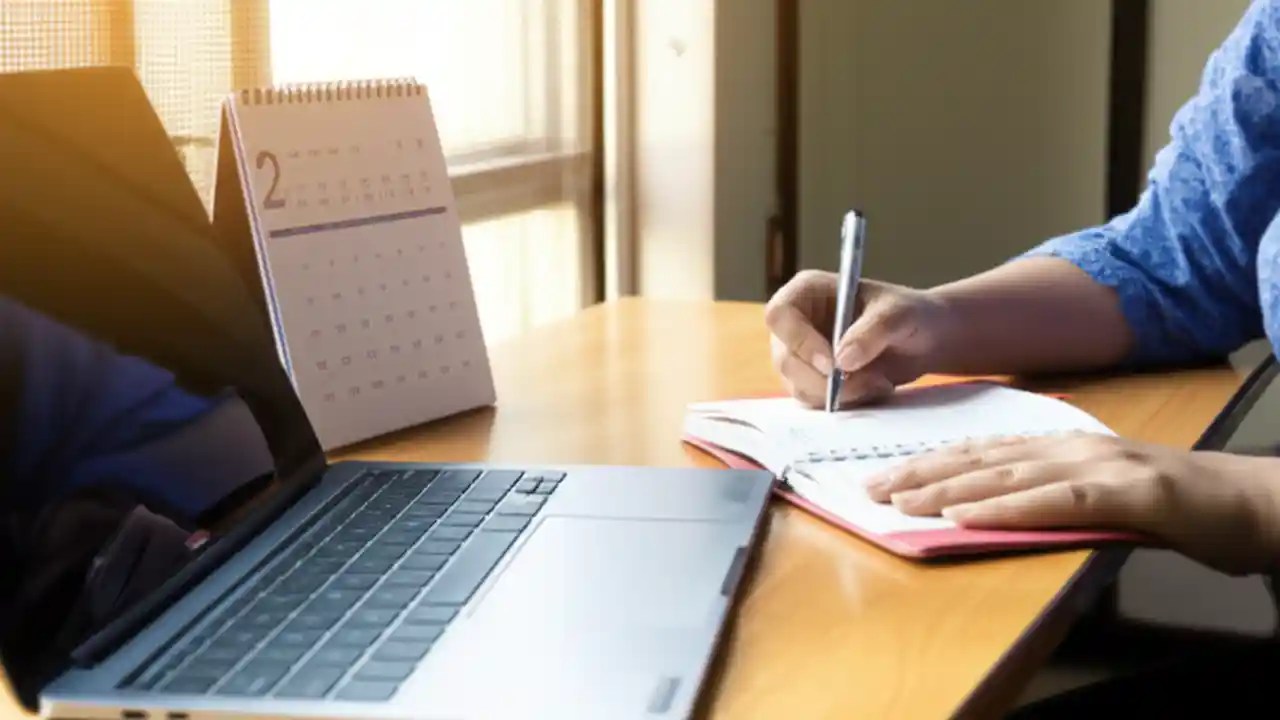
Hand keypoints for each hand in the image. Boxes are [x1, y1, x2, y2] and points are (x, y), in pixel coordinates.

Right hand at [765, 270, 955, 407]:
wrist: (924, 340)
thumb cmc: (910, 314)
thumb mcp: (899, 315)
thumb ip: (872, 332)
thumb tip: (842, 361)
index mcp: (808, 292)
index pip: (780, 315)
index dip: (799, 341)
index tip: (832, 365)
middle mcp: (796, 323)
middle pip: (785, 358)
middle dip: (824, 379)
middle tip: (865, 383)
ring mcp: (800, 354)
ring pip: (798, 385)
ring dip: (838, 394)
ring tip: (878, 383)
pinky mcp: (811, 380)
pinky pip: (813, 400)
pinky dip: (843, 402)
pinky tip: (871, 389)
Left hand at [864, 432, 1279, 574]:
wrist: (1245, 502)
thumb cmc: (1166, 505)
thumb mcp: (1091, 493)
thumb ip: (1041, 494)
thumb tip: (978, 507)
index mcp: (1058, 445)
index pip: (977, 451)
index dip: (926, 462)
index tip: (881, 475)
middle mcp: (1069, 447)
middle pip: (979, 458)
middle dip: (919, 474)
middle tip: (869, 489)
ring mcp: (1097, 465)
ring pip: (1006, 475)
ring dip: (948, 489)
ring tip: (902, 501)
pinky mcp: (1125, 492)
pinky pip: (1055, 500)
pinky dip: (1007, 507)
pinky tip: (969, 514)